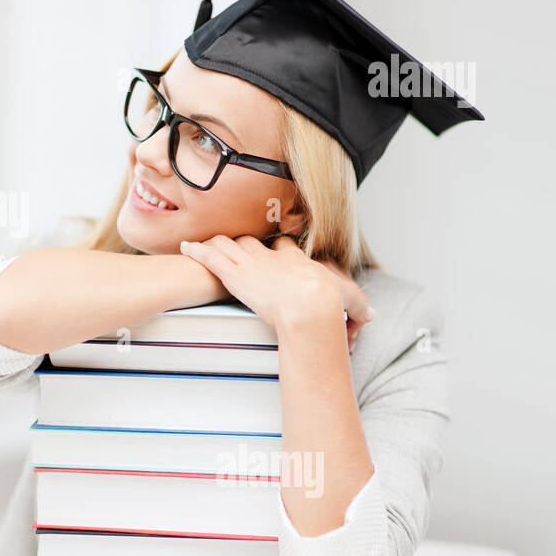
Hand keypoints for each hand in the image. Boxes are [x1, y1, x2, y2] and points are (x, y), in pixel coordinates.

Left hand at [179, 235, 373, 350]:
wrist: (309, 306)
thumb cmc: (328, 304)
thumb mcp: (350, 304)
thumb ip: (358, 308)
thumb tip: (369, 314)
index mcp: (297, 261)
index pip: (284, 247)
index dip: (277, 248)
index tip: (275, 250)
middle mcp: (271, 257)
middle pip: (252, 241)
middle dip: (242, 242)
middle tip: (234, 243)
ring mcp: (251, 264)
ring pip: (228, 244)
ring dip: (215, 242)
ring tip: (204, 240)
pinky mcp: (235, 274)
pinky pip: (211, 258)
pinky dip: (196, 251)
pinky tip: (185, 246)